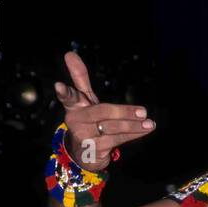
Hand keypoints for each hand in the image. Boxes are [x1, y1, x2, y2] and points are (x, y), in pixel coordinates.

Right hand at [54, 50, 155, 169]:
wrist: (84, 153)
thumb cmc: (87, 120)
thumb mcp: (84, 100)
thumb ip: (80, 78)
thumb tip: (69, 53)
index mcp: (73, 106)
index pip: (69, 97)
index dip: (64, 92)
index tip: (58, 85)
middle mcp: (76, 121)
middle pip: (101, 111)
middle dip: (123, 111)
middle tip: (144, 111)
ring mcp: (83, 136)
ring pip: (112, 127)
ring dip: (133, 124)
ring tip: (149, 122)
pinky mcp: (93, 149)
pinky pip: (117, 139)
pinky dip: (133, 134)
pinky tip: (145, 129)